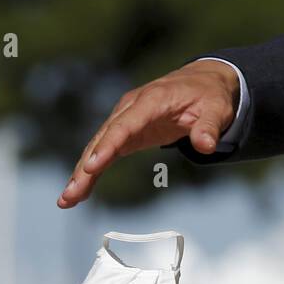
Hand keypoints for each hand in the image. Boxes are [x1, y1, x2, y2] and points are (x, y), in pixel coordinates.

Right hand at [57, 60, 239, 208]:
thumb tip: (206, 146)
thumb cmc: (209, 96)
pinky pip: (104, 153)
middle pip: (103, 138)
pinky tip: (79, 193)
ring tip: (66, 200)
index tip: (92, 166)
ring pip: (97, 147)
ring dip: (81, 174)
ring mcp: (125, 120)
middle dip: (85, 167)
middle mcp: (131, 108)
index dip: (107, 146)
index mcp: (151, 100)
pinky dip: (91, 172)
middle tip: (71, 193)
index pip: (125, 125)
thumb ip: (209, 127)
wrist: (202, 83)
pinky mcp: (126, 133)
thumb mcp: (216, 109)